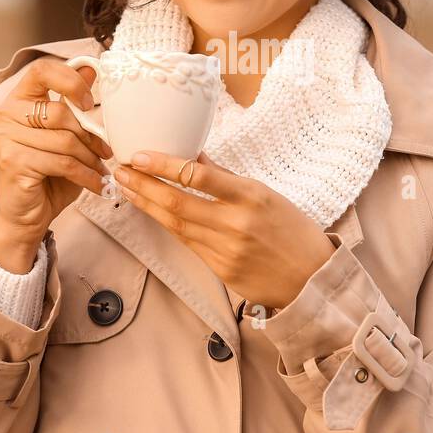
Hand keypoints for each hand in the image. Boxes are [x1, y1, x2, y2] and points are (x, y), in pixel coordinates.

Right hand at [0, 57, 114, 270]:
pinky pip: (62, 162)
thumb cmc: (48, 174)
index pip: (42, 70)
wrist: (26, 216)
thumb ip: (74, 104)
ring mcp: (4, 137)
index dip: (71, 81)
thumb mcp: (66, 135)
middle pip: (61, 112)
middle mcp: (4, 114)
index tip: (90, 102)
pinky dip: (86, 175)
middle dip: (89, 135)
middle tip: (105, 152)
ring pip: (65, 139)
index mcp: (17, 100)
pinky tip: (96, 183)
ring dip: (90, 158)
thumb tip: (92, 68)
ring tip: (100, 169)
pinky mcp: (13, 161)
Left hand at [113, 150, 336, 309]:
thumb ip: (227, 177)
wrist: (312, 279)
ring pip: (175, 224)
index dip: (164, 166)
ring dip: (146, 205)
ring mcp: (226, 250)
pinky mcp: (220, 270)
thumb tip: (194, 154)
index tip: (139, 155)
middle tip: (120, 170)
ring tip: (127, 188)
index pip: (199, 176)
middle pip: (177, 203)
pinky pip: (186, 243)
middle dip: (143, 185)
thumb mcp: (266, 194)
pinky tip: (150, 211)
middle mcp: (236, 223)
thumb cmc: (293, 230)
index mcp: (251, 196)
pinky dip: (166, 225)